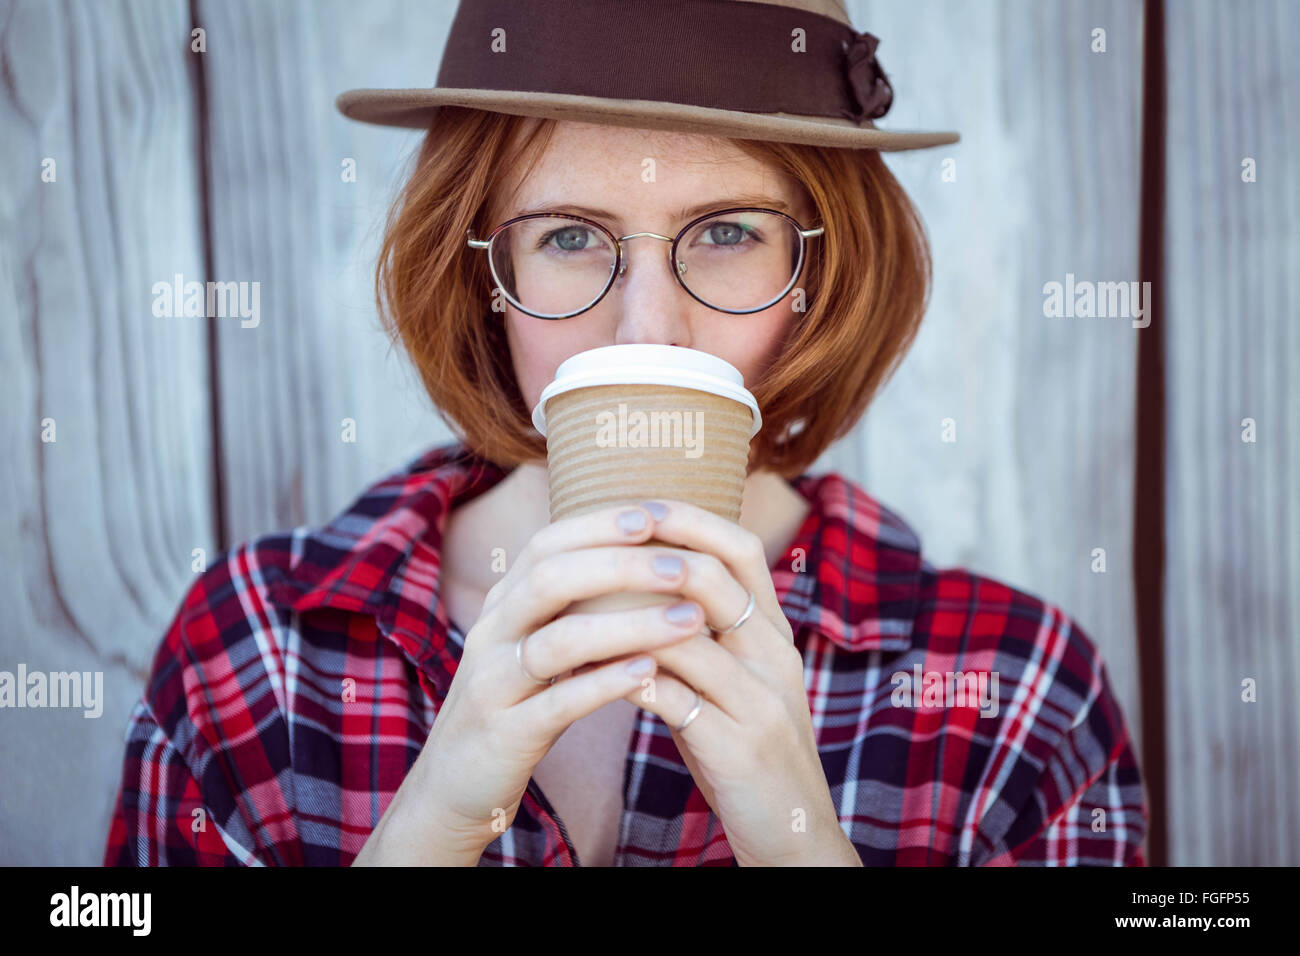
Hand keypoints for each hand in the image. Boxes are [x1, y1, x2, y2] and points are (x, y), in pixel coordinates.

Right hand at [357, 502, 704, 863]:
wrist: (454, 785)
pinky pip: (557, 703)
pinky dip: (605, 684)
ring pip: (559, 641)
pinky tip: (650, 672)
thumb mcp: (534, 646)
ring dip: (629, 625)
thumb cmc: (516, 705)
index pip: (547, 545)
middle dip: (620, 566)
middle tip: (683, 565)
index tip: (653, 513)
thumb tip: (637, 555)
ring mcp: (493, 684)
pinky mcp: (505, 734)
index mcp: (503, 606)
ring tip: (689, 619)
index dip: (598, 525)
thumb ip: (571, 606)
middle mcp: (492, 634)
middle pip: (551, 580)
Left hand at [612, 499, 861, 865]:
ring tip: (577, 602)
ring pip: (690, 635)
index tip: (636, 503)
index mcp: (773, 634)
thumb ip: (702, 636)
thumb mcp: (734, 682)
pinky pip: (676, 698)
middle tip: (599, 538)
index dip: (691, 518)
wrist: (794, 833)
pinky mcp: (740, 747)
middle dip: (654, 550)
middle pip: (718, 577)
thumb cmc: (744, 749)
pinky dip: (630, 679)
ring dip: (628, 614)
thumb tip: (641, 584)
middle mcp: (775, 656)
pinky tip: (590, 674)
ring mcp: (762, 701)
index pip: (742, 550)